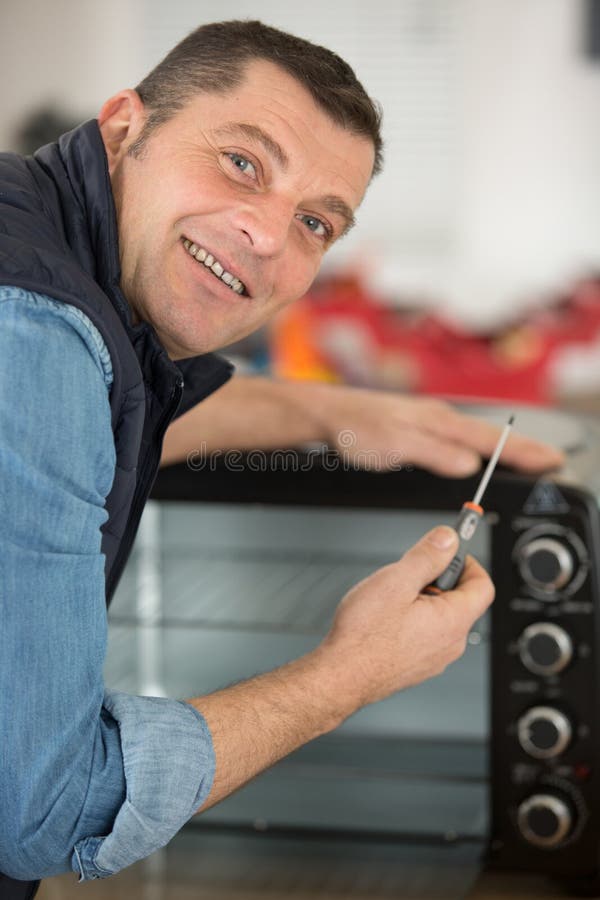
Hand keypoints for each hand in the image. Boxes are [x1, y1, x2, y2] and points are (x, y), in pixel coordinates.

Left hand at [314, 385, 564, 476]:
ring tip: (527, 457)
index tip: (550, 461)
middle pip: (491, 436)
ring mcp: (429, 421)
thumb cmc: (355, 428)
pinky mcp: (418, 427)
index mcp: (439, 423)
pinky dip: (480, 445)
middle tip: (552, 460)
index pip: (491, 441)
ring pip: (476, 435)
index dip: (523, 453)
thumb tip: (468, 467)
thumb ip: (433, 455)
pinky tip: (479, 452)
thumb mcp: (394, 446)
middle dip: (524, 448)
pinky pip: (460, 436)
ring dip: (504, 446)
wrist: (328, 414)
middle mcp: (439, 418)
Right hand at [320, 526, 494, 707]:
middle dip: (437, 580)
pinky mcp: (417, 666)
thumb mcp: (396, 581)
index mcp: (453, 620)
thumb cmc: (364, 635)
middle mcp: (451, 643)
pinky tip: (385, 619)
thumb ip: (427, 556)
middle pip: (460, 600)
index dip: (468, 561)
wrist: (341, 676)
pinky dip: (412, 620)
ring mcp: (434, 658)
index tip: (449, 549)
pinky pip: (425, 634)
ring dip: (422, 600)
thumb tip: (448, 539)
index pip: (483, 585)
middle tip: (409, 573)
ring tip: (391, 598)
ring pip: (440, 617)